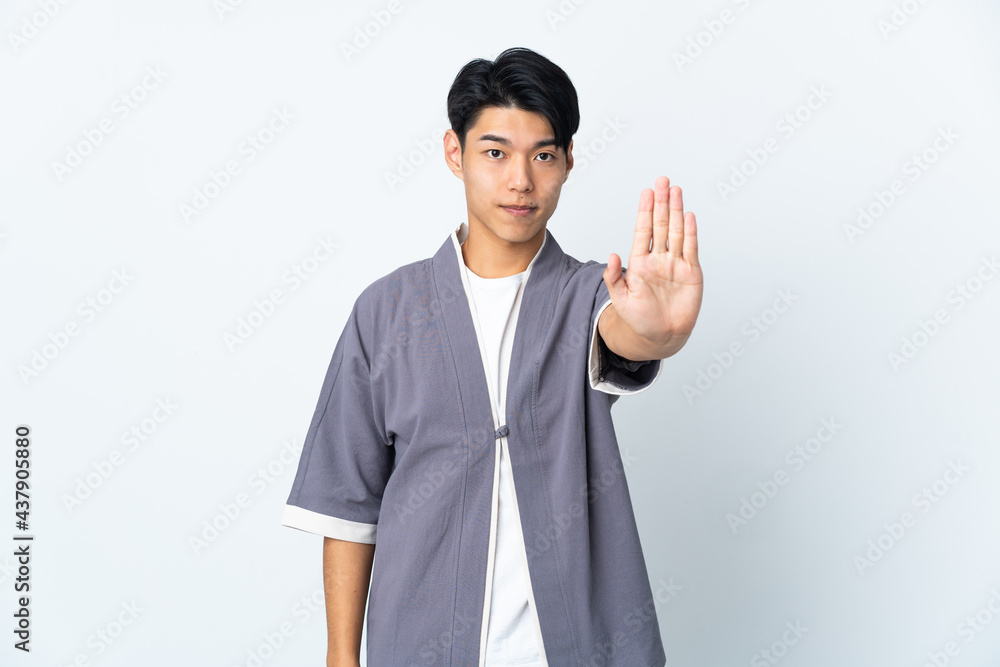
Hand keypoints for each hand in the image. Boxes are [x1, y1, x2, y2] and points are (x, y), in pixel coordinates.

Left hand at [602, 176, 702, 350]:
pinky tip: (689, 216)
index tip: (647, 192)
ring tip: (676, 190)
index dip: (645, 211)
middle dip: (662, 203)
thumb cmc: (639, 320)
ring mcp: (675, 264)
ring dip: (676, 211)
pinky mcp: (691, 273)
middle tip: (663, 181)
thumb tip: (611, 256)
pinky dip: (690, 232)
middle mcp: (658, 259)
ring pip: (676, 232)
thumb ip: (614, 278)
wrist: (661, 336)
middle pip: (661, 225)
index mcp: (640, 262)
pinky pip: (690, 249)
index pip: (643, 230)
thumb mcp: (621, 300)